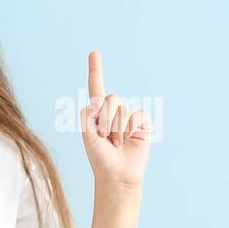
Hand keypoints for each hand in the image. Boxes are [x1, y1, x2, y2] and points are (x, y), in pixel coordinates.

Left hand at [80, 50, 150, 187]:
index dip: (95, 69)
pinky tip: (129, 139)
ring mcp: (128, 117)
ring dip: (117, 128)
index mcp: (97, 113)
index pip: (96, 88)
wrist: (117, 176)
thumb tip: (99, 101)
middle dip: (105, 120)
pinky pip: (138, 114)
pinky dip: (131, 127)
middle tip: (104, 138)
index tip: (94, 52)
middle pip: (110, 99)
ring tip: (116, 143)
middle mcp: (113, 112)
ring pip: (123, 109)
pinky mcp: (142, 124)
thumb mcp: (86, 135)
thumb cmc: (100, 158)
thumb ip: (87, 114)